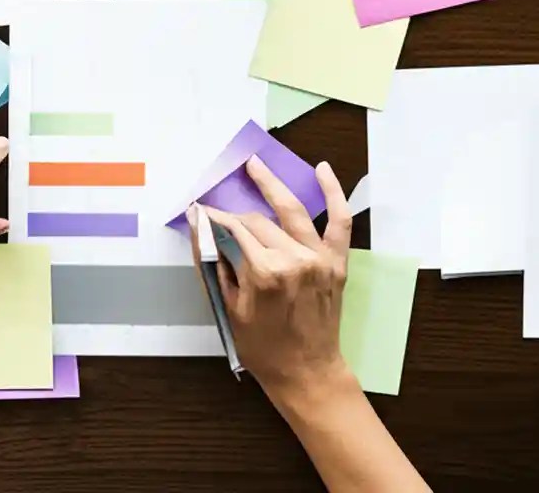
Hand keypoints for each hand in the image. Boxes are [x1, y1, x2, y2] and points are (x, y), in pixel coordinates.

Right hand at [189, 157, 355, 404]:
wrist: (307, 372)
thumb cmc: (262, 348)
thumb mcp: (228, 308)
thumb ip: (215, 264)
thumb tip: (201, 229)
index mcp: (264, 273)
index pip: (233, 231)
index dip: (213, 219)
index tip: (198, 211)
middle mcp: (293, 259)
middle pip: (257, 222)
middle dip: (234, 214)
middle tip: (216, 209)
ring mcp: (318, 258)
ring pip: (292, 211)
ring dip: (272, 184)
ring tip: (254, 166)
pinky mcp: (336, 262)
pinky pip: (339, 222)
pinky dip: (334, 193)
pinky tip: (322, 170)